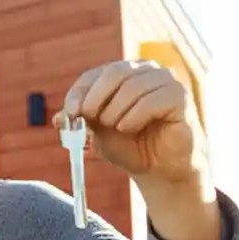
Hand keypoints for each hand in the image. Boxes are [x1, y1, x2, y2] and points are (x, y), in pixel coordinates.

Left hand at [58, 59, 222, 239]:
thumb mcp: (99, 133)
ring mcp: (165, 81)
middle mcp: (146, 71)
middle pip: (115, 72)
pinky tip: (129, 128)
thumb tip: (58, 119)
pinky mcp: (180, 97)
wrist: (159, 168)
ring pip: (133, 85)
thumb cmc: (130, 146)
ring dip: (116, 111)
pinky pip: (153, 99)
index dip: (80, 92)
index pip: (95, 74)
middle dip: (96, 98)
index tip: (70, 113)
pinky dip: (135, 116)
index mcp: (124, 74)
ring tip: (117, 129)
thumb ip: (81, 122)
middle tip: (93, 120)